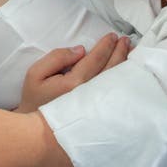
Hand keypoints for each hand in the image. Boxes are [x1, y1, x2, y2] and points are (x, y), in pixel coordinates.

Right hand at [15, 33, 130, 112]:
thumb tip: (81, 50)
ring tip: (131, 52)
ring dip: (125, 63)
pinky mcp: (99, 111)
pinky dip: (125, 80)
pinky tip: (128, 73)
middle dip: (120, 51)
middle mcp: (90, 94)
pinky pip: (116, 92)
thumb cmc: (35, 98)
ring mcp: (97, 105)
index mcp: (75, 82)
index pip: (96, 58)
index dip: (106, 45)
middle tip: (125, 40)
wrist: (38, 130)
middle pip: (111, 68)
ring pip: (117, 80)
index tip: (112, 36)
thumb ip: (57, 57)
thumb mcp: (36, 73)